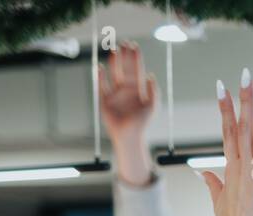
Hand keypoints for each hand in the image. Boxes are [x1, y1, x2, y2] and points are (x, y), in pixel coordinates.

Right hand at [99, 41, 156, 185]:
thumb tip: (150, 75)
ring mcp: (115, 93)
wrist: (129, 136)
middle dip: (125, 56)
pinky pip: (101, 85)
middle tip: (124, 42)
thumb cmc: (142, 122)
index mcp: (138, 89)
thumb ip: (152, 91)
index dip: (135, 58)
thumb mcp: (151, 106)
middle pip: (125, 68)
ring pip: (113, 73)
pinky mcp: (105, 100)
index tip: (134, 46)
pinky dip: (100, 76)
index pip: (136, 69)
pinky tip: (100, 67)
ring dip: (113, 62)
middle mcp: (126, 89)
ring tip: (114, 50)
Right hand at [199, 72, 252, 215]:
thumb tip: (202, 173)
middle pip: (242, 124)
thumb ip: (211, 184)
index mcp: (231, 167)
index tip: (221, 86)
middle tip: (245, 74)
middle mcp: (243, 165)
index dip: (225, 107)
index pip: (227, 130)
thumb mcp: (218, 203)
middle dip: (243, 98)